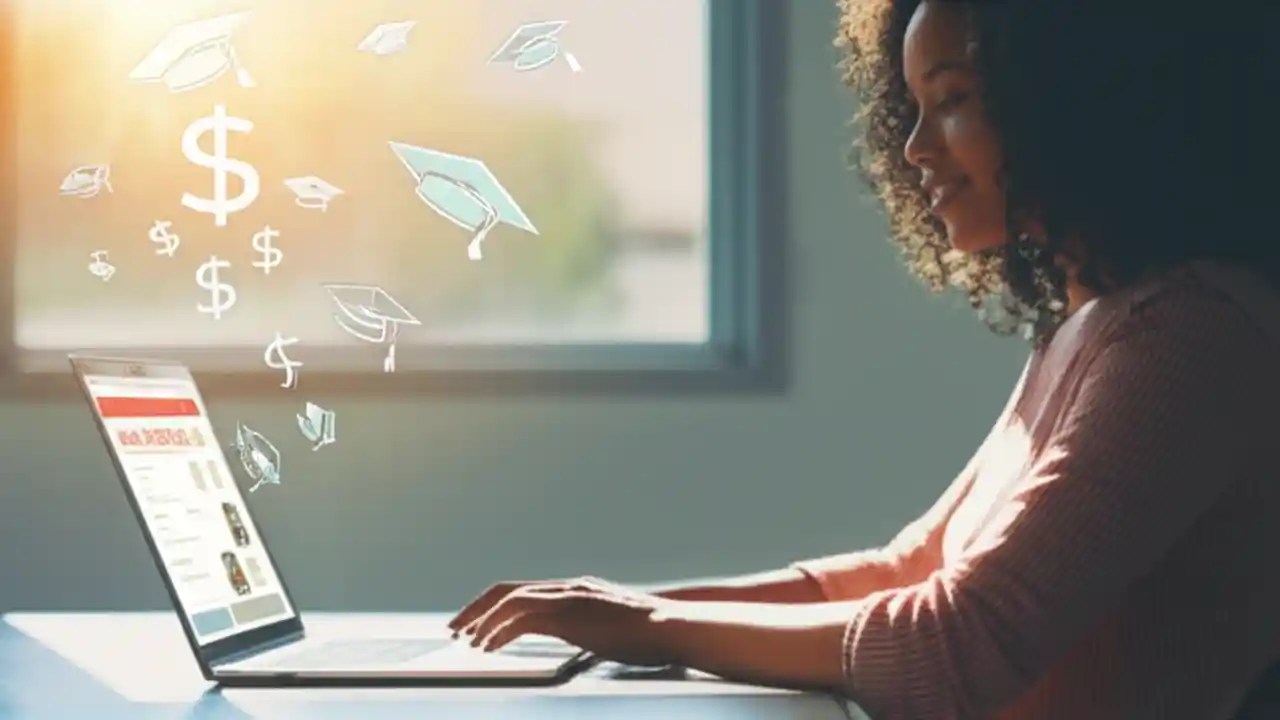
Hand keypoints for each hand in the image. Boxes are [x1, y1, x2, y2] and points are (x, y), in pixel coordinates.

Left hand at [449, 576, 677, 665]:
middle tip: (456, 627)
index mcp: (575, 591)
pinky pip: (520, 616)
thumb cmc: (649, 635)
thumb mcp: (610, 630)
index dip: (496, 605)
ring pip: (509, 599)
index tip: (476, 623)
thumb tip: (582, 641)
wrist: (670, 627)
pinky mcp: (568, 612)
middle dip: (478, 608)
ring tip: (467, 641)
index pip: (524, 591)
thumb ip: (589, 630)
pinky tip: (488, 647)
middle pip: (508, 589)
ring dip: (482, 620)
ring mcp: (567, 597)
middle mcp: (567, 588)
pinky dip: (498, 630)